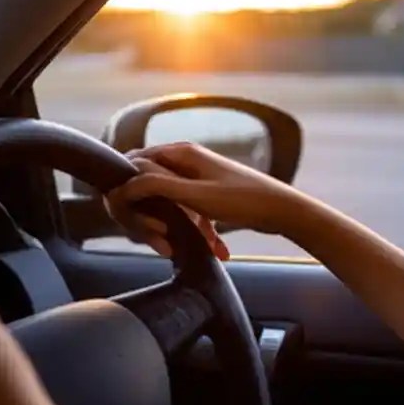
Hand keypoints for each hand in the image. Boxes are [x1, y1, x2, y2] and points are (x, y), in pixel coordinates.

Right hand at [106, 142, 317, 256]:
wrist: (283, 210)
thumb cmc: (242, 199)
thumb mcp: (194, 195)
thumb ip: (155, 187)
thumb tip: (121, 186)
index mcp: (177, 153)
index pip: (130, 166)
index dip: (125, 195)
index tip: (136, 221)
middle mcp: (182, 161)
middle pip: (143, 189)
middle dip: (146, 218)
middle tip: (162, 239)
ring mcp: (194, 179)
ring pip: (163, 205)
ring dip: (168, 229)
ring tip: (178, 249)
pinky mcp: (205, 196)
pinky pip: (185, 214)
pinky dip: (192, 232)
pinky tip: (214, 251)